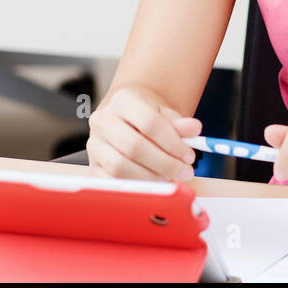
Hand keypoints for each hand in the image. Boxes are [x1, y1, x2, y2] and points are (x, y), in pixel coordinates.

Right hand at [86, 87, 201, 179]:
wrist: (127, 124)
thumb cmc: (149, 122)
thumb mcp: (167, 117)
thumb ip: (181, 124)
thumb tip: (194, 129)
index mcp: (123, 100)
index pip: (149, 122)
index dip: (172, 143)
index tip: (189, 156)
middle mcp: (103, 119)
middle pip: (134, 146)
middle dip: (165, 163)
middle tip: (184, 172)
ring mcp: (94, 144)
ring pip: (121, 166)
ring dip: (150, 177)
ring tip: (168, 177)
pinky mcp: (93, 166)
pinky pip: (112, 182)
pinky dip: (134, 186)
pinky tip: (151, 184)